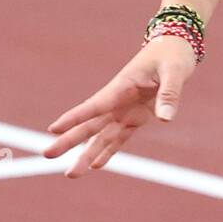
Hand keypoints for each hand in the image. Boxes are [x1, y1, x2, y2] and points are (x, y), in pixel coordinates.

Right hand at [43, 38, 197, 177]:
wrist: (176, 47)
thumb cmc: (172, 55)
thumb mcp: (175, 71)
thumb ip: (169, 93)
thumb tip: (165, 119)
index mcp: (122, 86)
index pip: (94, 106)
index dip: (74, 118)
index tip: (53, 129)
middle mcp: (118, 101)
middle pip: (89, 124)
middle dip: (68, 140)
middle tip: (46, 154)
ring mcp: (125, 110)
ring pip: (100, 136)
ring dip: (86, 155)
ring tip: (71, 174)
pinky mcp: (137, 117)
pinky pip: (120, 138)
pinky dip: (108, 151)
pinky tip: (96, 165)